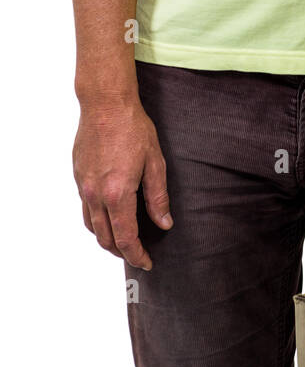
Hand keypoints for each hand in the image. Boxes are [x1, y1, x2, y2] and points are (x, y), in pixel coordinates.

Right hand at [73, 98, 171, 270]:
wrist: (105, 104)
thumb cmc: (133, 128)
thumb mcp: (155, 162)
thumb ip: (158, 197)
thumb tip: (164, 224)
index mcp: (117, 193)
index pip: (126, 237)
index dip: (136, 255)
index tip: (147, 262)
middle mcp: (96, 194)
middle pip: (105, 238)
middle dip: (121, 252)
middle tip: (137, 255)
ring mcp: (83, 186)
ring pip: (91, 226)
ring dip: (106, 239)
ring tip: (123, 242)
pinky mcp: (78, 176)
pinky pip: (85, 208)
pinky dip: (97, 221)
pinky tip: (109, 216)